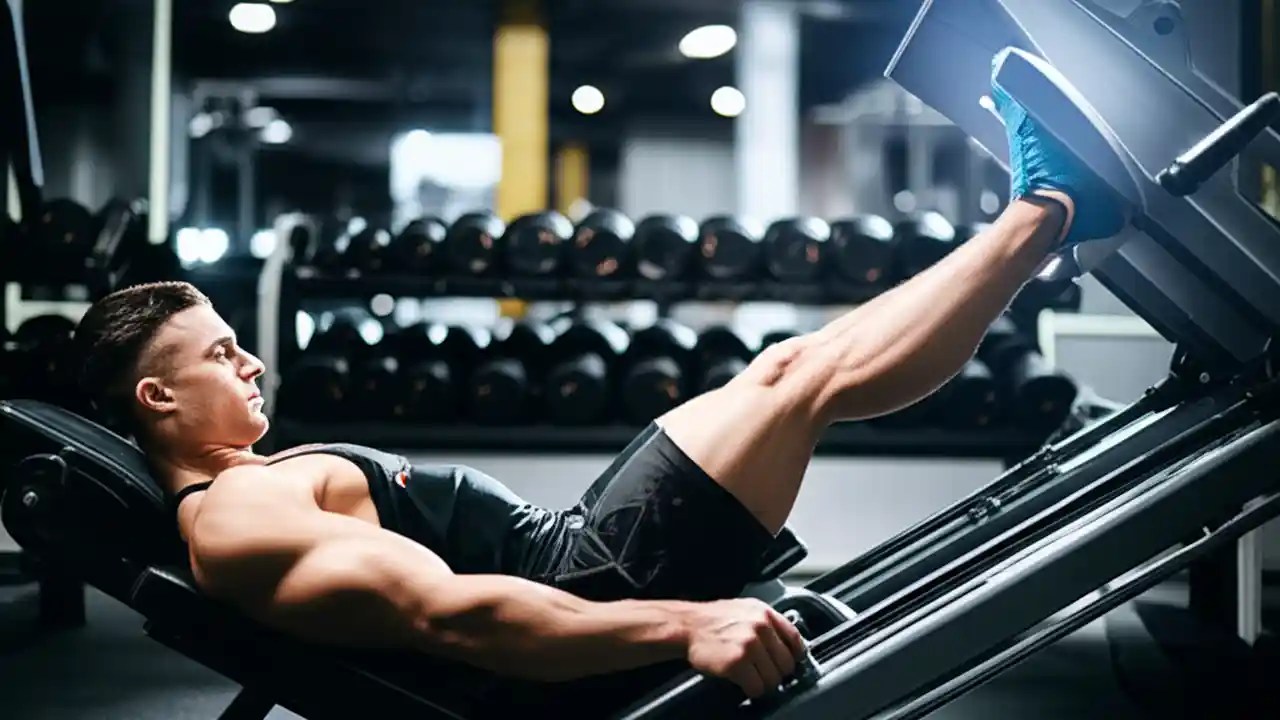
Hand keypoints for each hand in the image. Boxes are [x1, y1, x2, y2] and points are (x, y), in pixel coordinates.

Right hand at [684, 598, 808, 698]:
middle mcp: (760, 628)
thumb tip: (785, 642)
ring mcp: (749, 646)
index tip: (790, 663)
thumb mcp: (745, 609)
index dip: (794, 656)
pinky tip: (744, 684)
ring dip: (764, 684)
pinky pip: (757, 688)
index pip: (795, 640)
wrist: (687, 626)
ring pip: (773, 679)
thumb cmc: (713, 619)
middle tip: (766, 675)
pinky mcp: (737, 664)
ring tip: (754, 680)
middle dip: (777, 673)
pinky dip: (752, 691)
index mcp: (765, 613)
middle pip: (786, 664)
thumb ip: (766, 622)